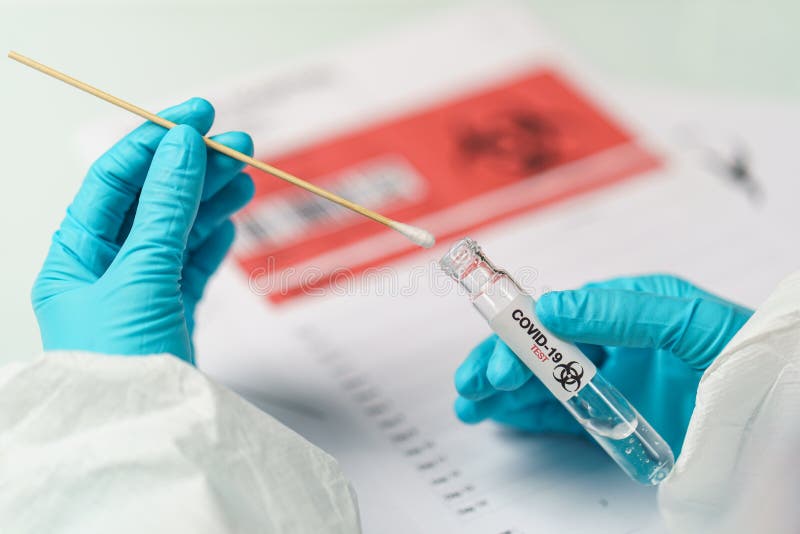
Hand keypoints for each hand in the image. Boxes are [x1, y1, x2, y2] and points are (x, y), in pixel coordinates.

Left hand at [32, 98, 254, 363]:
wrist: (143, 440)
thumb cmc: (118, 369)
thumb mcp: (139, 277)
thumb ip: (166, 210)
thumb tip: (182, 147)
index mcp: (75, 256)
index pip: (116, 181)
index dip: (156, 142)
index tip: (199, 117)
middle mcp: (104, 269)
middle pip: (154, 202)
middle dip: (195, 170)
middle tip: (239, 145)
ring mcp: (141, 291)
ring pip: (179, 231)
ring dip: (211, 201)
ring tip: (246, 176)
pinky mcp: (171, 314)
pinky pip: (193, 265)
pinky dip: (213, 242)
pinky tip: (229, 222)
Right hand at [453, 275, 752, 453]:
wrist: (777, 410)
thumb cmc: (746, 351)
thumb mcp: (685, 320)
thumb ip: (622, 310)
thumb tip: (554, 308)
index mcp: (626, 308)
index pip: (559, 314)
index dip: (521, 331)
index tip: (498, 350)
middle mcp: (613, 343)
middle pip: (541, 349)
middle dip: (501, 363)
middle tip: (475, 383)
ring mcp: (612, 383)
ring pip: (543, 383)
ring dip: (503, 390)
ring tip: (471, 402)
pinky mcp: (616, 419)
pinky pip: (562, 416)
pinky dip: (528, 416)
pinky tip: (501, 415)